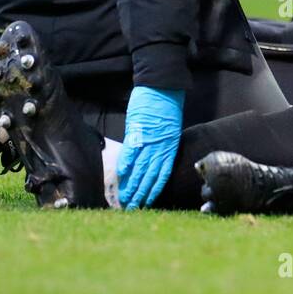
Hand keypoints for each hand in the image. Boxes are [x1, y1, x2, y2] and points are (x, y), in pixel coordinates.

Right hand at [117, 85, 184, 208]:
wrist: (162, 86)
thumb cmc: (166, 106)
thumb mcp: (169, 128)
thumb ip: (161, 146)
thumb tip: (149, 160)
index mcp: (170, 146)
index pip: (162, 175)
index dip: (154, 190)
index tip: (146, 203)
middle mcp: (161, 146)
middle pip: (151, 175)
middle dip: (141, 193)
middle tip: (133, 207)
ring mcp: (150, 139)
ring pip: (141, 167)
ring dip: (132, 184)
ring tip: (125, 199)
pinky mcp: (138, 130)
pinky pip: (131, 150)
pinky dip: (126, 163)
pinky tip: (122, 176)